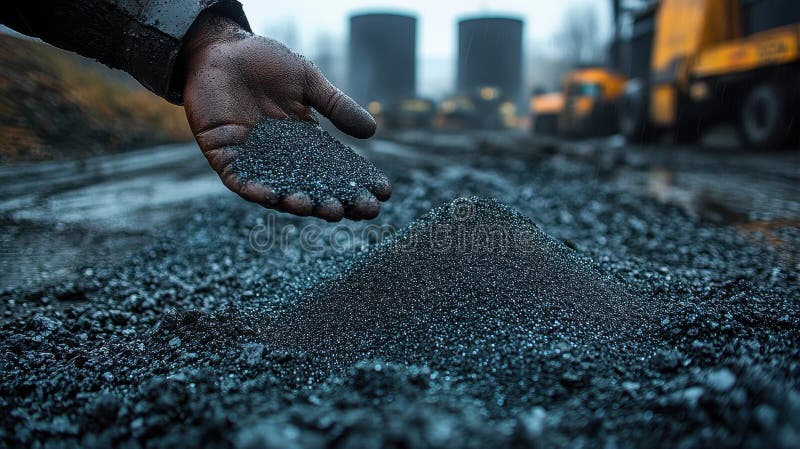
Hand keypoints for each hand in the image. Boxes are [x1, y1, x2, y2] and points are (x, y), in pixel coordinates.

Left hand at [181, 13, 390, 220]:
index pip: (336, 170)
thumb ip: (335, 105)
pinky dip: (254, 190)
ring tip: (315, 208)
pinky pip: (239, 180)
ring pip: (278, 191)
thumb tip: (372, 132)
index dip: (358, 183)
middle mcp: (282, 157)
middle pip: (313, 188)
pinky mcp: (224, 155)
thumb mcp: (307, 81)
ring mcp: (253, 159)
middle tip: (359, 210)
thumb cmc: (263, 61)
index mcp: (306, 141)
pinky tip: (272, 196)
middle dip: (335, 202)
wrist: (220, 47)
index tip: (383, 194)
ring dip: (296, 203)